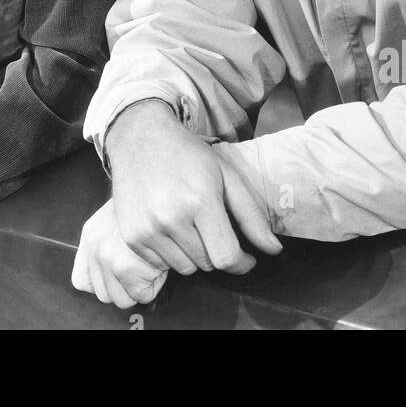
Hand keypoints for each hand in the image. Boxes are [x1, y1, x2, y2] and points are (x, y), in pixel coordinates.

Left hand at [72, 199, 168, 308]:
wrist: (160, 185)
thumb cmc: (146, 206)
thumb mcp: (119, 220)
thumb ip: (109, 247)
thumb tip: (117, 279)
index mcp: (90, 238)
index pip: (82, 282)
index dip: (103, 283)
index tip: (119, 276)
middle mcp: (94, 248)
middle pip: (105, 295)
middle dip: (127, 287)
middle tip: (142, 266)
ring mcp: (106, 257)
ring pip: (123, 299)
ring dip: (141, 286)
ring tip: (151, 263)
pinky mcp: (123, 265)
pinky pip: (142, 294)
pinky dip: (155, 283)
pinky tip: (159, 263)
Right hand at [106, 100, 281, 275]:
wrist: (140, 138)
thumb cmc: (188, 155)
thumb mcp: (226, 175)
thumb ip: (251, 215)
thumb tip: (274, 250)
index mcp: (200, 200)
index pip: (226, 256)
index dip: (241, 263)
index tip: (246, 258)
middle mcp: (171, 218)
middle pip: (206, 264)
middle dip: (216, 251)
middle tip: (211, 227)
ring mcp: (147, 229)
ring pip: (184, 268)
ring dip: (193, 254)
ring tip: (188, 224)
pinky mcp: (131, 236)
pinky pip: (161, 264)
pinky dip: (170, 254)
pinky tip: (168, 227)